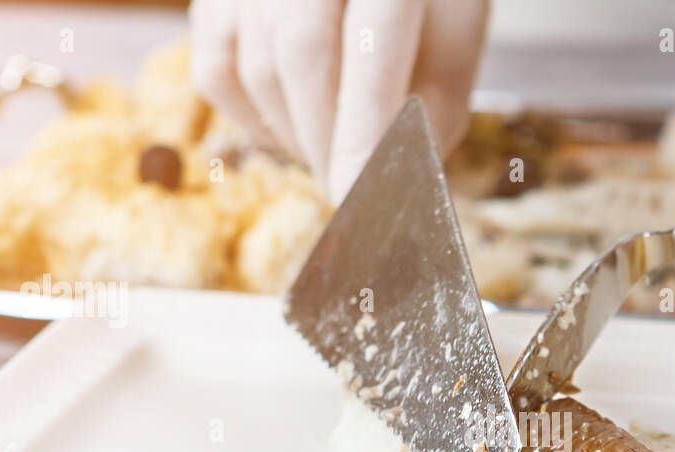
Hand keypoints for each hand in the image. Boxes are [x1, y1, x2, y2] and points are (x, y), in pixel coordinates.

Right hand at [190, 0, 489, 200]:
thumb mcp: (458, 27)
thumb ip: (437, 101)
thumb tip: (404, 182)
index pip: (369, 52)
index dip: (362, 137)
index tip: (361, 202)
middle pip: (301, 58)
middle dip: (329, 144)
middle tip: (354, 196)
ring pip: (257, 66)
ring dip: (297, 136)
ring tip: (332, 159)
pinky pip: (216, 68)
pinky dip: (252, 117)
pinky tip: (292, 130)